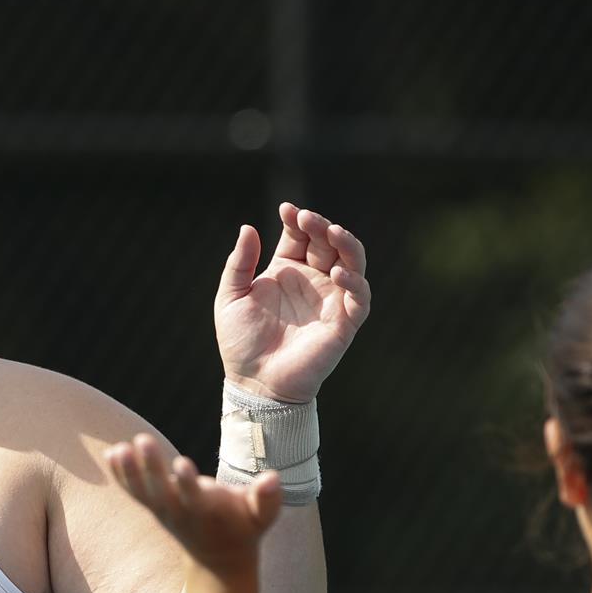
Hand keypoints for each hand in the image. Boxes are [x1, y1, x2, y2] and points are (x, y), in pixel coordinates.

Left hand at [105, 432, 280, 577]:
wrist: (219, 557)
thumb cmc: (244, 527)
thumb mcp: (262, 517)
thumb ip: (267, 500)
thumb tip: (273, 478)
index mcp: (207, 512)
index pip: (194, 498)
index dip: (187, 483)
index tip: (181, 463)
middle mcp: (181, 512)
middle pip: (161, 492)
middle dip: (151, 468)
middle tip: (143, 440)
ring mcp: (163, 511)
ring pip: (142, 492)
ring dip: (129, 472)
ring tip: (118, 449)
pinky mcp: (153, 507)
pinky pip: (133, 491)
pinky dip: (121, 475)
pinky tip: (111, 454)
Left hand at [216, 203, 369, 401]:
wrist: (254, 383)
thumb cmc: (241, 343)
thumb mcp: (231, 297)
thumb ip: (239, 263)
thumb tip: (248, 227)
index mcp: (287, 270)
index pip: (300, 235)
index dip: (297, 220)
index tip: (286, 209)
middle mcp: (313, 280)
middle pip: (327, 242)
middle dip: (320, 225)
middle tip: (306, 218)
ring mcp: (331, 300)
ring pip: (353, 261)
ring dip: (346, 243)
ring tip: (332, 231)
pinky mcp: (344, 323)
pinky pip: (360, 297)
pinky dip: (355, 281)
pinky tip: (338, 272)